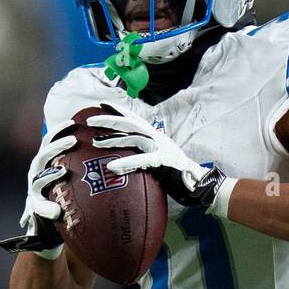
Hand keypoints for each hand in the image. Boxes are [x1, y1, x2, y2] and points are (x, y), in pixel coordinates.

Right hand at [18, 125, 77, 254]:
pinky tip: (56, 210)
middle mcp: (38, 170)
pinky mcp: (35, 204)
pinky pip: (39, 204)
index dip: (60, 130)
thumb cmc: (67, 192)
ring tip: (62, 170)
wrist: (51, 216)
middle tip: (73, 140)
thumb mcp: (75, 177)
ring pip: (39, 176)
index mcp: (47, 160)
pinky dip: (47, 207)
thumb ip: (85, 165)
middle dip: (57, 146)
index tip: (73, 121)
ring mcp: (35, 187)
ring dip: (50, 173)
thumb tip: (110, 148)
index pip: (52, 140)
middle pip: (45, 153)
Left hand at [88, 114, 234, 214]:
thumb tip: (126, 158)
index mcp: (155, 136)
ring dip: (113, 140)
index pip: (135, 119)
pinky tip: (112, 165)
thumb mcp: (157, 162)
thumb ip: (144, 156)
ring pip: (133, 138)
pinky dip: (126, 162)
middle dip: (109, 120)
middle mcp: (157, 138)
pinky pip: (141, 160)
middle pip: (130, 124)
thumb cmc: (177, 175)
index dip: (119, 111)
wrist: (198, 184)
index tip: (102, 104)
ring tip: (96, 143)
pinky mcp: (163, 160)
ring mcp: (161, 147)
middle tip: (90, 119)